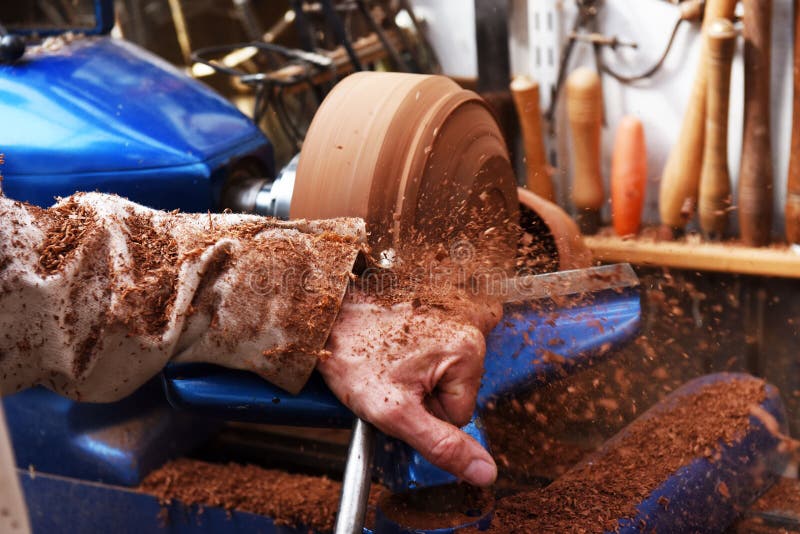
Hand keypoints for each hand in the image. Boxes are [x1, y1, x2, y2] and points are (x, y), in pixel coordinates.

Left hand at [317, 288, 500, 486]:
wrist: (325, 320)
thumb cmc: (353, 357)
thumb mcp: (395, 412)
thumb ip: (442, 445)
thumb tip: (486, 472)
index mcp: (467, 351)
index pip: (460, 415)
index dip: (424, 414)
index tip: (398, 394)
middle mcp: (467, 328)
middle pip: (454, 393)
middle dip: (422, 395)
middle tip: (390, 378)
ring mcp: (452, 317)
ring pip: (444, 376)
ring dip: (418, 377)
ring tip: (388, 362)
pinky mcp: (438, 313)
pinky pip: (440, 352)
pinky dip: (419, 357)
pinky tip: (396, 347)